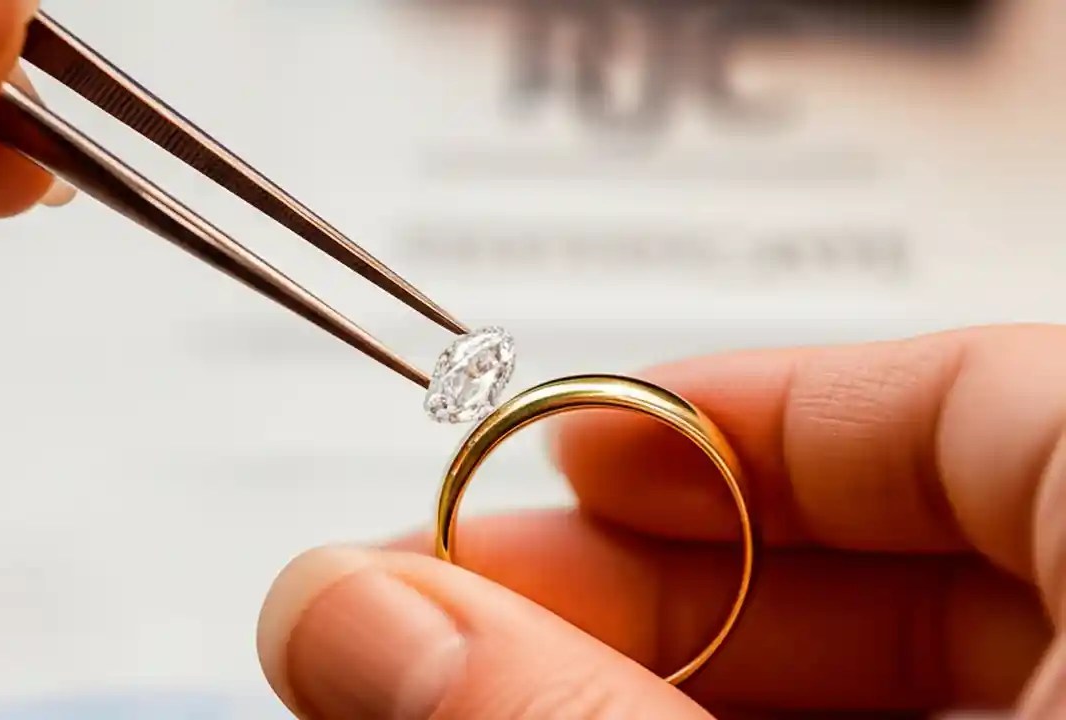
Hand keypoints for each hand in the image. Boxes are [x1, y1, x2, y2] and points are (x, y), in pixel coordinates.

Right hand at [257, 325, 1064, 717]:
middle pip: (926, 556)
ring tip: (493, 687)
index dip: (742, 413)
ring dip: (680, 680)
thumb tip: (346, 617)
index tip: (571, 441)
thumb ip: (567, 718)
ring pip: (914, 686)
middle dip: (667, 577)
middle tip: (482, 600)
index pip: (971, 398)